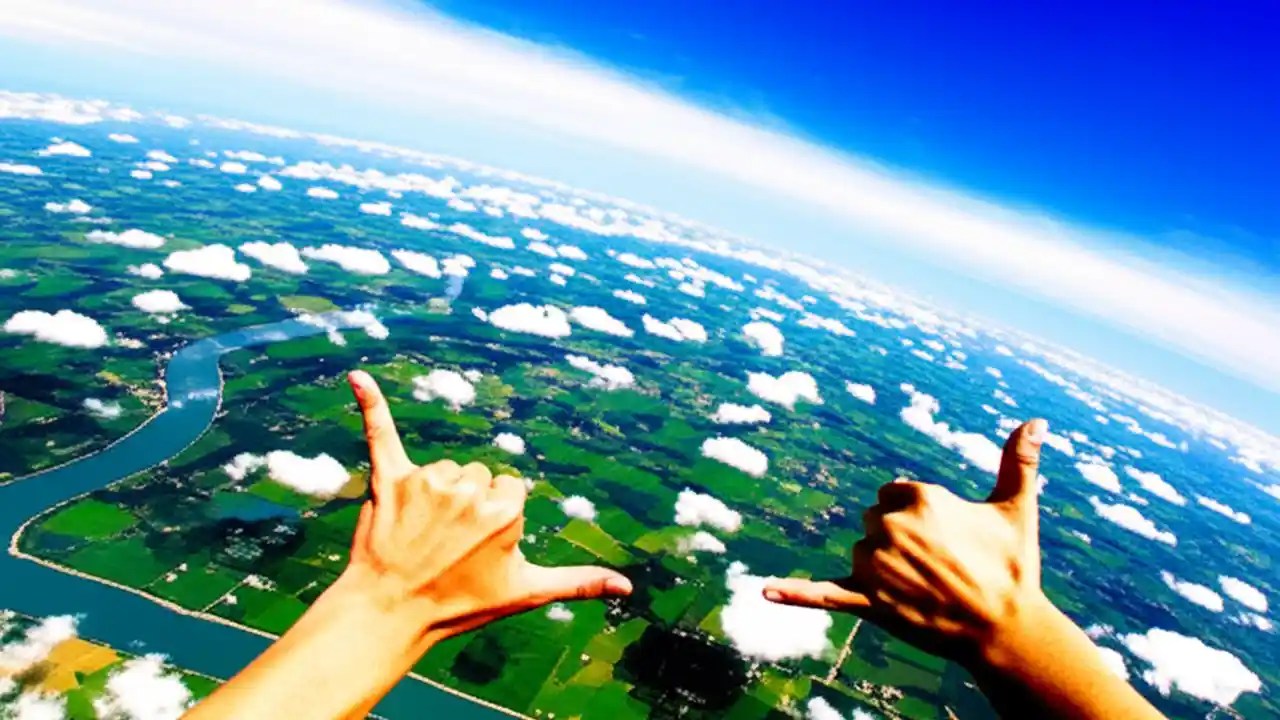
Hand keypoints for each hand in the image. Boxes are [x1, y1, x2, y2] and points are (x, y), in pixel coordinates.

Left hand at [344, 370, 631, 640]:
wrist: (390, 614)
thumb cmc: (460, 605)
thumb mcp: (525, 592)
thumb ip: (578, 580)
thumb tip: (629, 585)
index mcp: (504, 511)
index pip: (508, 491)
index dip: (495, 523)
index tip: (474, 552)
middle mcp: (468, 490)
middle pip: (478, 477)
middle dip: (467, 507)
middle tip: (445, 548)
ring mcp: (428, 482)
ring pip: (445, 470)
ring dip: (437, 495)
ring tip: (420, 536)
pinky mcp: (390, 478)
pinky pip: (381, 434)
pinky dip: (370, 404)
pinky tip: (357, 378)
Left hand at [764, 419, 1047, 666]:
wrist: (1007, 630)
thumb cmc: (1014, 569)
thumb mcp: (1017, 509)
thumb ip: (1020, 462)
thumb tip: (1037, 421)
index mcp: (920, 498)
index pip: (894, 494)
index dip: (918, 516)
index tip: (945, 537)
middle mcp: (891, 527)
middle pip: (874, 520)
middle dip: (898, 539)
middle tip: (937, 566)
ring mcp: (876, 566)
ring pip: (861, 552)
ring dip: (882, 567)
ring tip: (922, 587)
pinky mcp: (866, 602)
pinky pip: (822, 594)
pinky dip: (794, 593)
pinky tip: (764, 591)